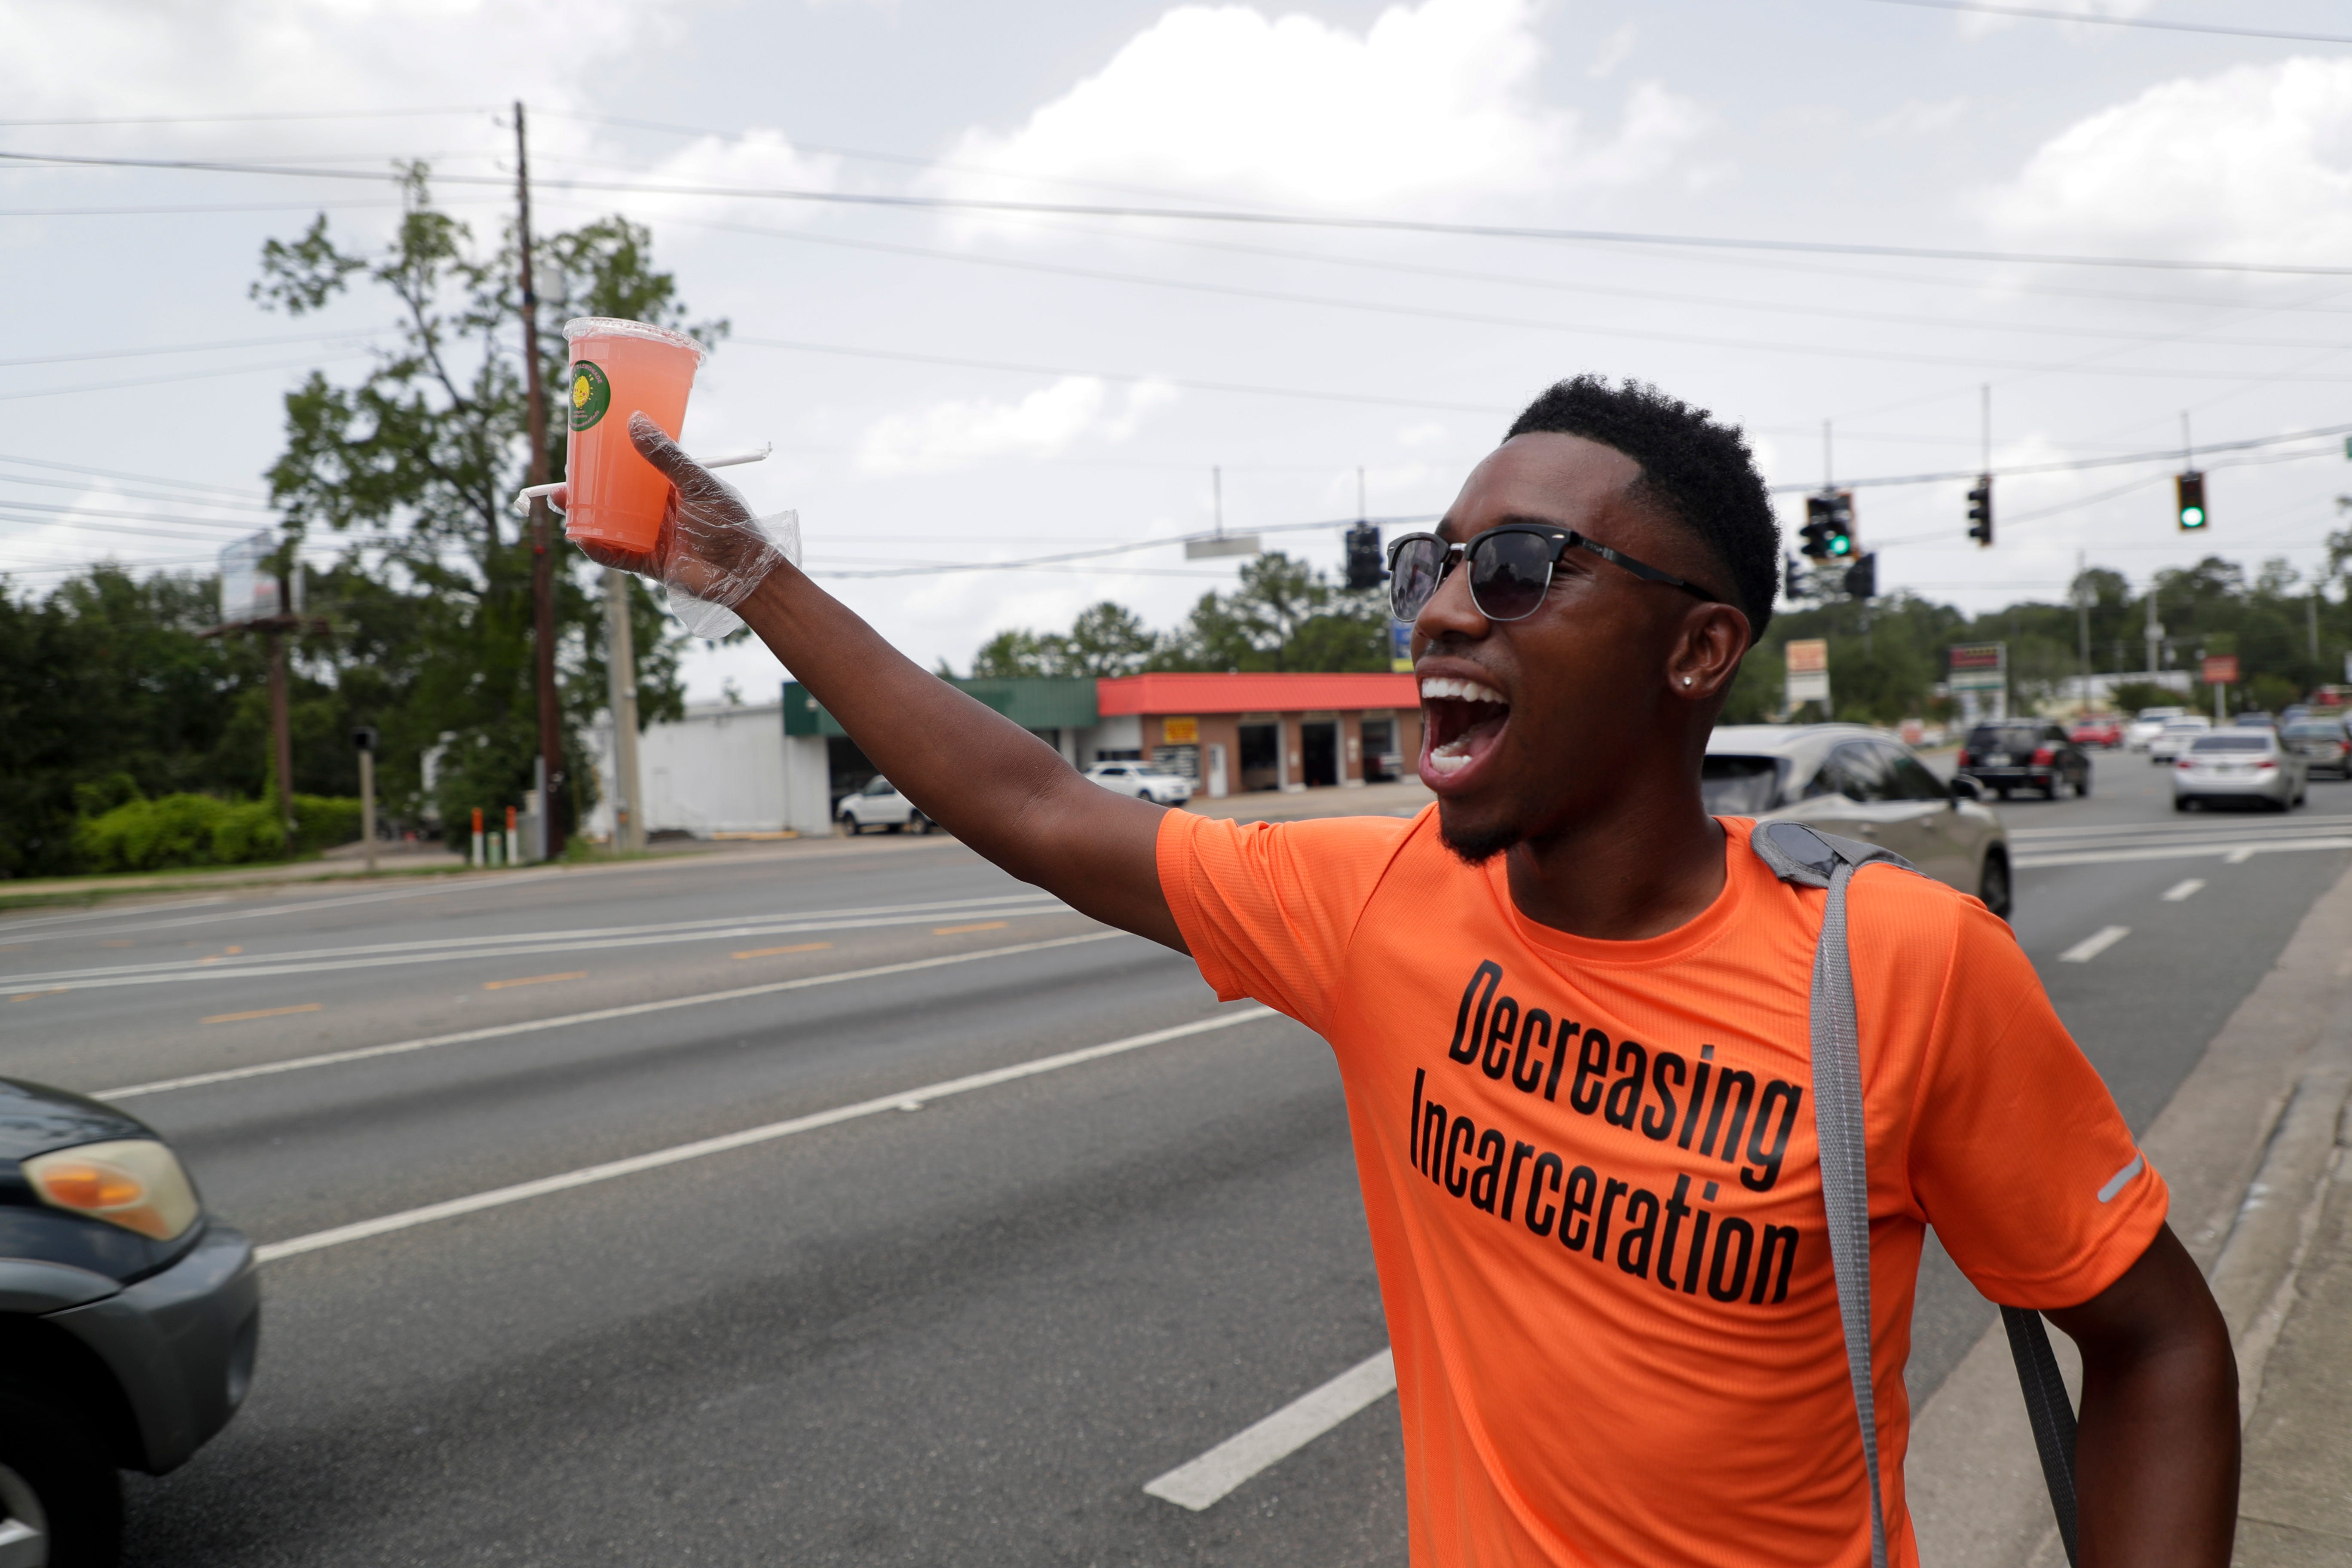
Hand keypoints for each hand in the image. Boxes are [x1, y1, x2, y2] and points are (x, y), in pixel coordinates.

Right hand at [564, 413, 797, 631]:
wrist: (747, 573)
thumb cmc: (731, 524)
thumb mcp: (699, 484)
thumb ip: (667, 457)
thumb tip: (635, 421)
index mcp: (672, 487)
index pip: (635, 469)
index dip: (611, 460)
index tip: (586, 447)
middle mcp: (659, 511)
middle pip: (615, 496)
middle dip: (588, 487)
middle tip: (564, 476)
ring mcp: (652, 537)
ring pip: (610, 523)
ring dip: (584, 514)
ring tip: (562, 501)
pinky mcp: (650, 563)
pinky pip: (617, 555)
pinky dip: (599, 549)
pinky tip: (582, 538)